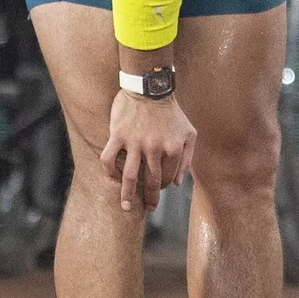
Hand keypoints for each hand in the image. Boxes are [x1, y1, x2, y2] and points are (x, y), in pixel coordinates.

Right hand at [98, 90, 194, 212]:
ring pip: (130, 176)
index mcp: (174, 148)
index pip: (168, 177)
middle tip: (148, 208)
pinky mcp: (118, 135)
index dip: (165, 186)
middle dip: (150, 198)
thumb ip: (187, 158)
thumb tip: (178, 183)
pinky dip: (109, 172)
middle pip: (151, 181)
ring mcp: (135, 143)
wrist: (150, 89)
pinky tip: (113, 179)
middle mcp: (155, 148)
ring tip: (126, 206)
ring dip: (128, 194)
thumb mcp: (189, 133)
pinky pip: (109, 159)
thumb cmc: (171, 113)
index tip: (160, 189)